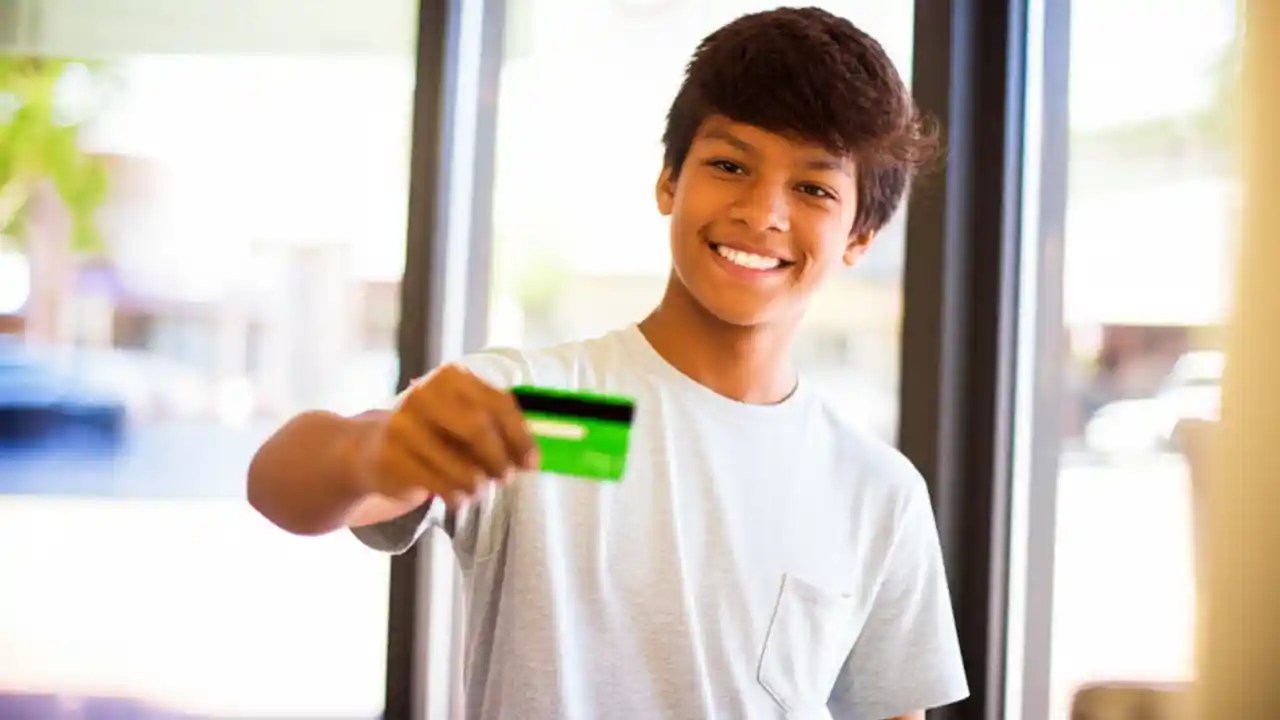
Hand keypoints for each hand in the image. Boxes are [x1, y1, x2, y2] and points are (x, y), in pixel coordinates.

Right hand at [354, 364, 537, 508]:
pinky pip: (439, 484)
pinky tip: (457, 497)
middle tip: (505, 478)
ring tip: (477, 489)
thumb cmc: (434, 437)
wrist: (375, 451)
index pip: (498, 403)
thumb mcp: (465, 424)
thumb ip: (497, 433)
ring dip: (478, 484)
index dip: (520, 436)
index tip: (532, 464)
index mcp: (451, 378)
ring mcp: (404, 424)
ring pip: (460, 464)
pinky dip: (456, 495)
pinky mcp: (391, 456)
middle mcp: (425, 394)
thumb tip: (531, 460)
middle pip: (479, 428)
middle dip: (499, 459)